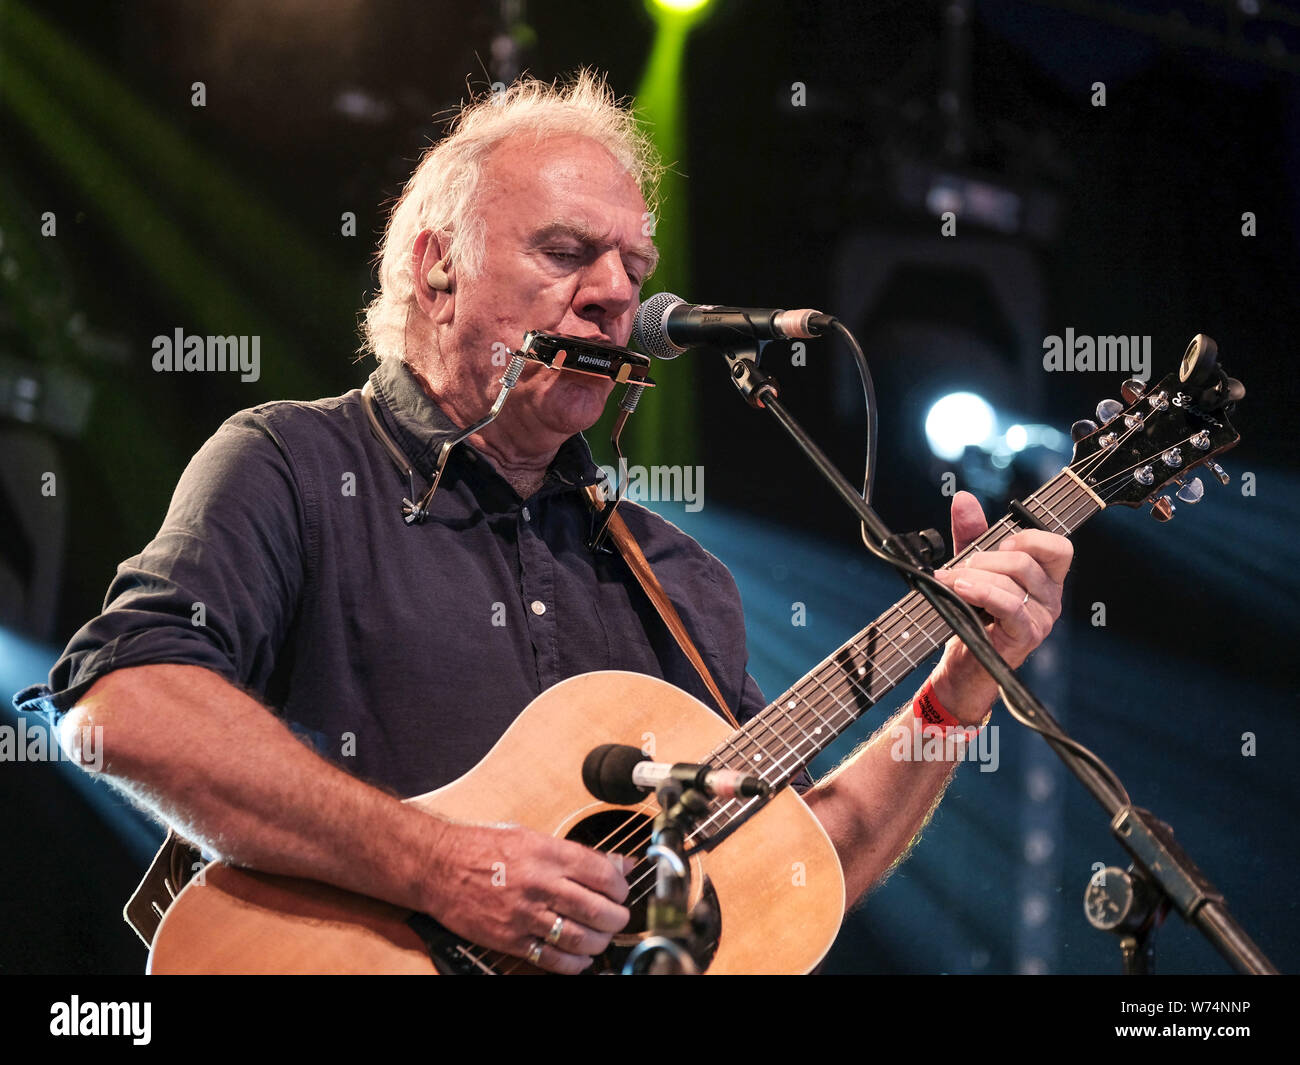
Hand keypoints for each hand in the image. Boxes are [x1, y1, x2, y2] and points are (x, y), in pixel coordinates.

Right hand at [421, 821, 630, 973]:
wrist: (439, 866)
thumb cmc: (484, 847)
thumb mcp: (533, 837)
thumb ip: (577, 854)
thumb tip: (619, 864)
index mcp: (549, 854)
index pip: (602, 874)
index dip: (621, 887)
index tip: (621, 891)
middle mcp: (540, 884)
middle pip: (596, 910)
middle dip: (617, 919)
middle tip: (619, 918)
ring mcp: (524, 914)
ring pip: (578, 938)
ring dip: (599, 942)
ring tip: (601, 938)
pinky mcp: (509, 938)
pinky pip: (550, 958)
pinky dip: (573, 964)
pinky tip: (581, 959)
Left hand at [929, 491, 1072, 723]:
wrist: (962, 662)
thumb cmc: (972, 614)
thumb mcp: (971, 567)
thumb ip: (971, 534)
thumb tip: (964, 498)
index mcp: (1045, 578)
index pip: (1058, 547)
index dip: (1030, 537)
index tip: (1000, 543)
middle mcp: (1050, 597)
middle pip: (1027, 560)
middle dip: (987, 558)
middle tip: (962, 567)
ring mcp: (1041, 617)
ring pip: (1014, 580)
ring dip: (975, 576)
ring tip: (951, 581)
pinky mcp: (1027, 635)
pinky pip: (1009, 605)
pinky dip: (981, 592)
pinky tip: (960, 588)